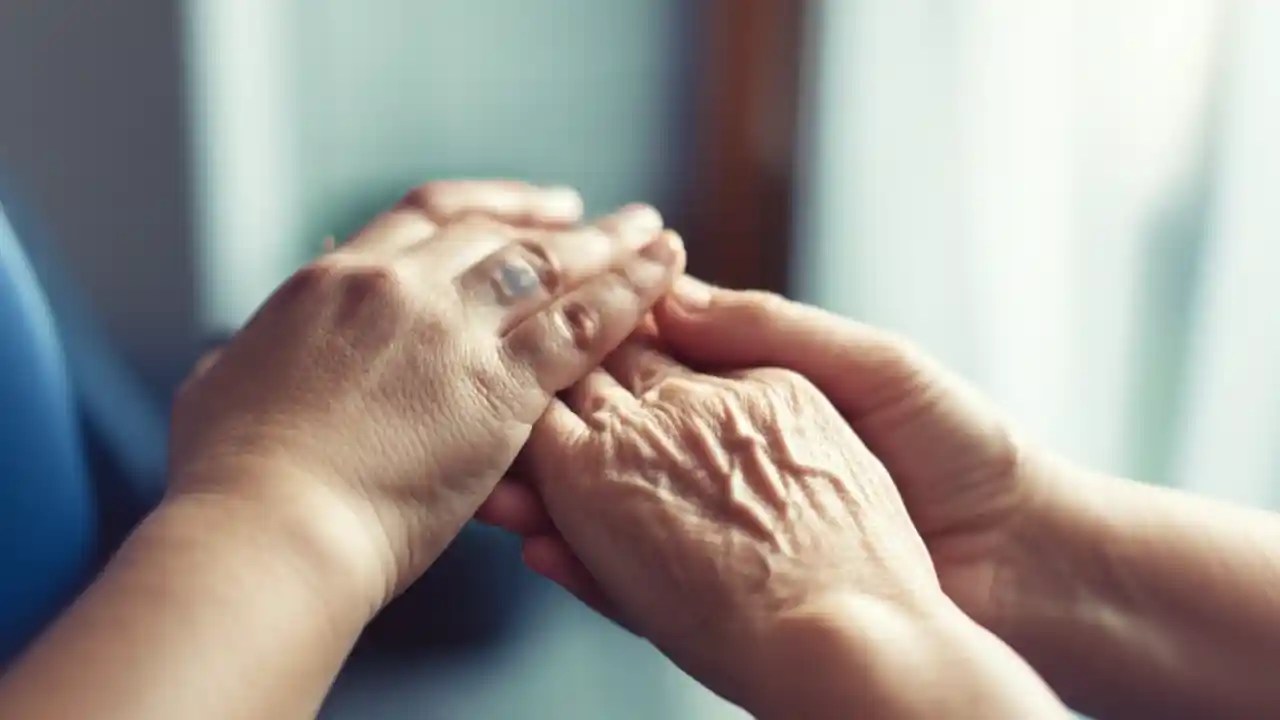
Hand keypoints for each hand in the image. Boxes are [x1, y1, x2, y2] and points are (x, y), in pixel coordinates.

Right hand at [168, 181, 685, 611]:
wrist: (269, 528)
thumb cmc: (231, 479)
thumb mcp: (219, 391)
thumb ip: (246, 359)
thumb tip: (234, 353)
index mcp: (336, 281)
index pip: (428, 216)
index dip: (485, 206)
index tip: (521, 210)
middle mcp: (400, 286)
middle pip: (498, 231)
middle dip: (554, 219)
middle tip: (597, 217)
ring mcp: (454, 331)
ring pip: (550, 264)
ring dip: (610, 245)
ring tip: (653, 234)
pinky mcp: (501, 387)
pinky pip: (582, 323)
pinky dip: (631, 293)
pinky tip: (664, 276)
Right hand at [481, 277, 1038, 634]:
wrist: (1020, 557)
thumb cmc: (958, 447)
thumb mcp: (871, 364)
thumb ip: (773, 329)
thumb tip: (671, 291)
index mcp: (755, 393)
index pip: (648, 370)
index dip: (587, 364)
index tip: (529, 354)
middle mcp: (728, 458)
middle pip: (614, 448)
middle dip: (545, 446)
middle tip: (481, 443)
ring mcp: (727, 527)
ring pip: (617, 518)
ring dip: (552, 512)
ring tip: (500, 507)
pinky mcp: (739, 590)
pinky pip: (651, 582)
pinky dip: (597, 574)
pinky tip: (554, 558)